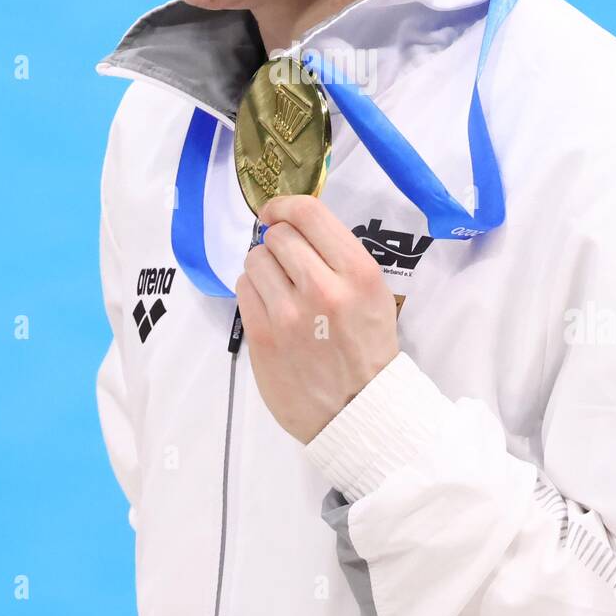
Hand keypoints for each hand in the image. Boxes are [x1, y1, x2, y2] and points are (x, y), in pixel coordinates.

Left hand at [235, 195, 398, 443]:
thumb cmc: (366, 348)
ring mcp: (290, 314)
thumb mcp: (372, 294)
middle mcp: (324, 288)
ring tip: (279, 289)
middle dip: (278, 242)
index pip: (309, 213)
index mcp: (358, 273)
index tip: (275, 213)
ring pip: (255, 259)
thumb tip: (289, 223)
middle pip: (278, 235)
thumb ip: (337, 256)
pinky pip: (243, 288)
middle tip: (287, 263)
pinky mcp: (263, 337)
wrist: (357, 410)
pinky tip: (269, 307)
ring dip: (263, 267)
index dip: (284, 206)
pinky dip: (252, 291)